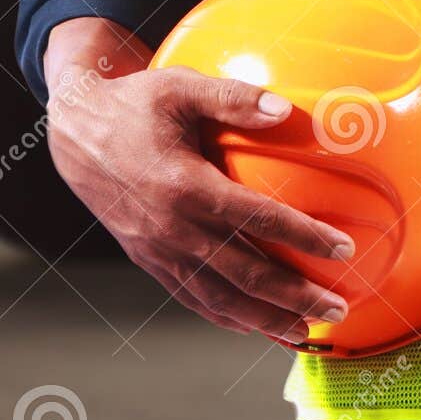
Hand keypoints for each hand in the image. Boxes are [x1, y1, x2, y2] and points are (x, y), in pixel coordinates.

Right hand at [45, 58, 355, 340]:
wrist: (75, 133)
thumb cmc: (136, 104)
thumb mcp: (182, 86)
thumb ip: (234, 96)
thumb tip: (284, 108)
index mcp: (185, 187)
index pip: (259, 220)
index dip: (304, 237)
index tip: (345, 250)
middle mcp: (172, 229)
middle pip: (244, 275)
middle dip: (294, 297)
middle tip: (338, 311)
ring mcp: (157, 251)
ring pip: (218, 299)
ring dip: (264, 319)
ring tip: (305, 333)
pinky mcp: (147, 259)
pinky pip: (191, 297)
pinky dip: (226, 317)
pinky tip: (254, 325)